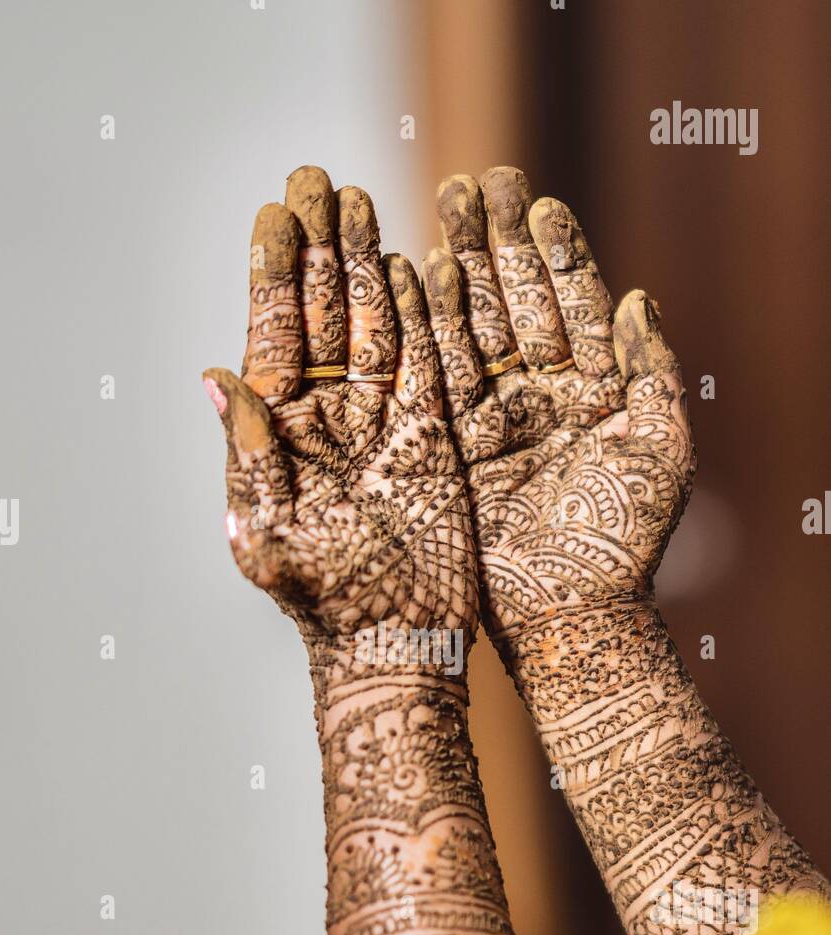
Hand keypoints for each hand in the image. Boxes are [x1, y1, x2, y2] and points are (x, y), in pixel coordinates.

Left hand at [204, 167, 478, 672]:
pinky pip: (430, 366)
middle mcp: (330, 423)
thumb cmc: (323, 608)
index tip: (274, 215)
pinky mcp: (435, 442)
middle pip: (324, 317)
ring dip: (367, 266)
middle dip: (319, 250)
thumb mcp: (272, 541)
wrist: (393, 647)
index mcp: (283, 439)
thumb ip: (250, 461)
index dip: (272, 278)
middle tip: (318, 179)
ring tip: (361, 201)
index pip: (274, 341)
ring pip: (375, 328)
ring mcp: (384, 427)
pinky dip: (423, 318)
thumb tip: (215, 376)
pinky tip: (414, 266)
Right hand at [423, 167, 694, 640]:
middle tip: (475, 183)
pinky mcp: (450, 445)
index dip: (555, 254)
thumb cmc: (626, 540)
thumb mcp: (661, 447)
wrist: (569, 612)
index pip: (572, 305)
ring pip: (471, 327)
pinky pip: (435, 375)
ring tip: (441, 209)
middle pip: (514, 303)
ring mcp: (492, 418)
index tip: (538, 201)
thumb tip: (641, 296)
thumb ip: (654, 369)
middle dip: (495, 243)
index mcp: (594, 391)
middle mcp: (540, 396)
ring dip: (456, 267)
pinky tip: (412, 273)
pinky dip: (423, 326)